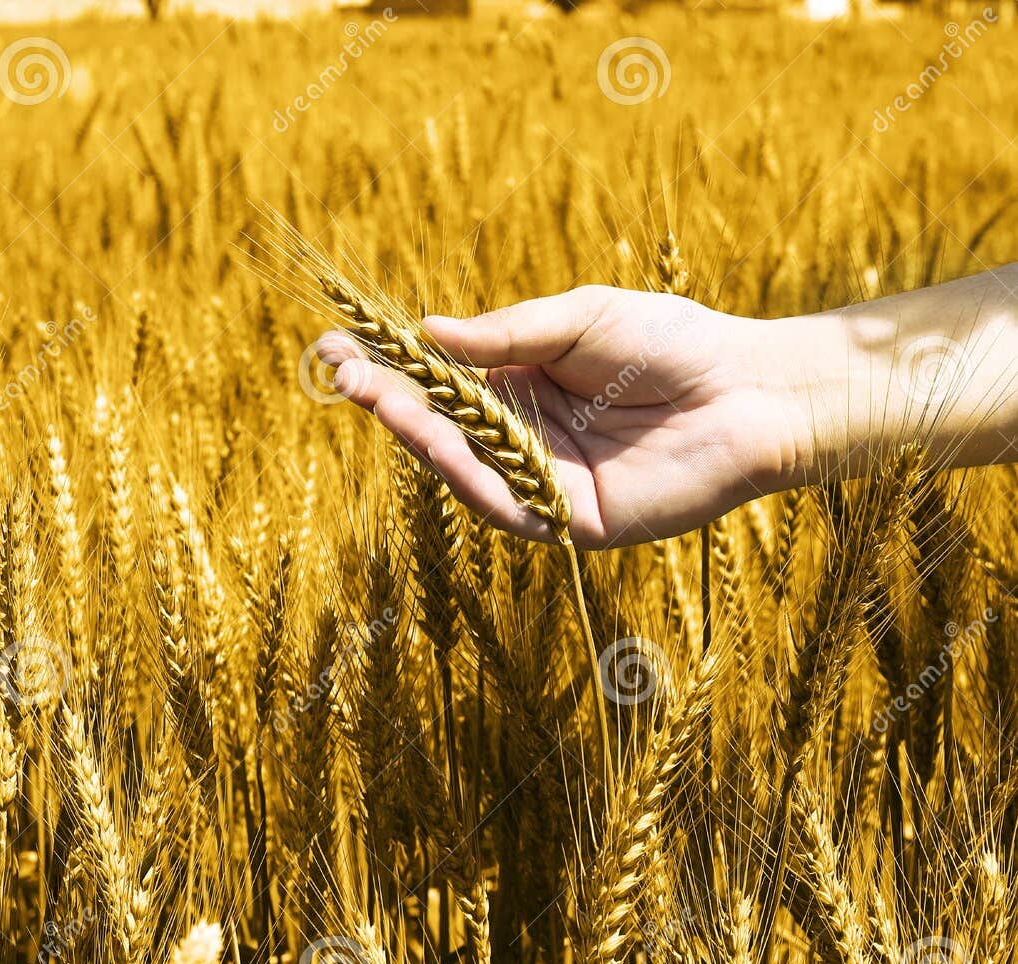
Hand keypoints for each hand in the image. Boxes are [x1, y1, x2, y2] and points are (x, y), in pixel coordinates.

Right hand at [317, 285, 805, 547]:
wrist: (748, 391)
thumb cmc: (673, 343)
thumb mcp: (579, 319)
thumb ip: (507, 335)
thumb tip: (428, 333)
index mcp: (525, 386)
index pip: (442, 383)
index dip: (392, 369)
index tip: (337, 347)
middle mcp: (528, 438)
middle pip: (444, 429)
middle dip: (391, 403)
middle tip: (340, 374)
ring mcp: (548, 482)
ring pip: (470, 470)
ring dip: (421, 438)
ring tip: (380, 401)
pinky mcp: (576, 521)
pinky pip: (513, 506)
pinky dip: (475, 478)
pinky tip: (441, 444)